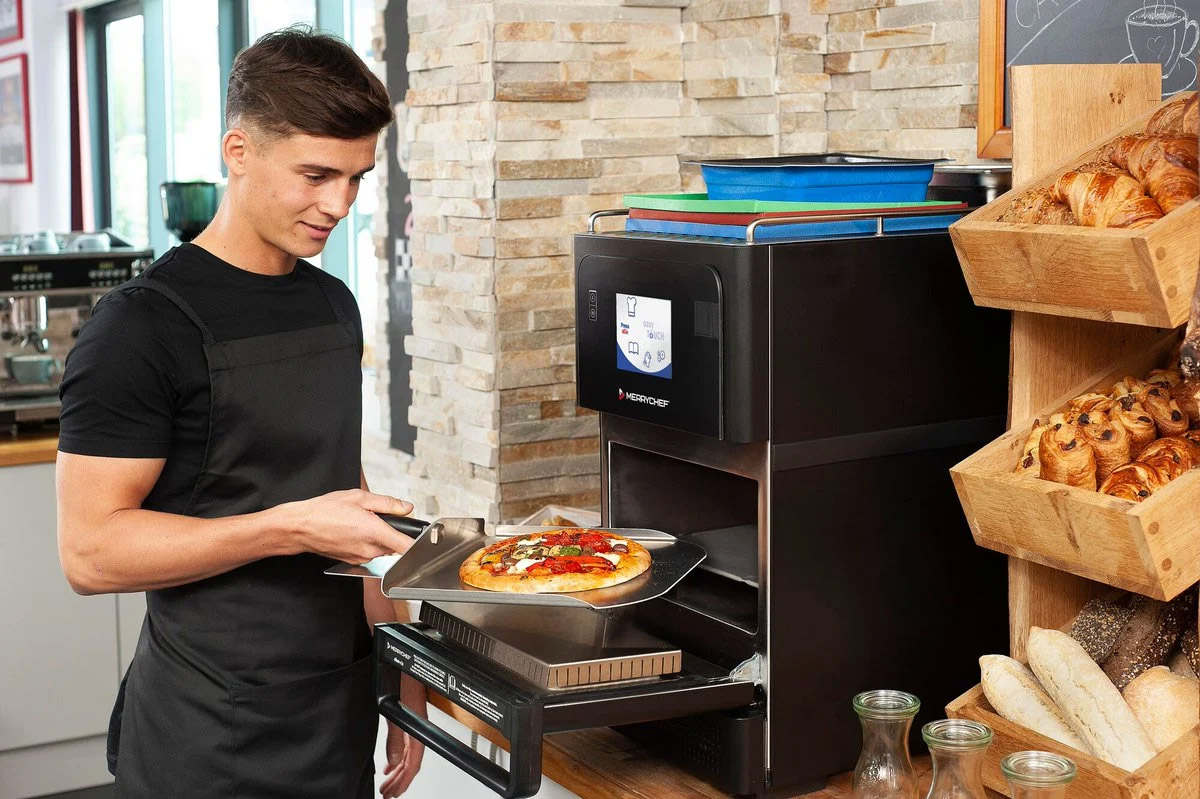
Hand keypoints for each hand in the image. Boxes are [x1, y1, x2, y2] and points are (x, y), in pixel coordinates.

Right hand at [283, 488, 416, 563]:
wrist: (300, 527)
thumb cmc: (324, 511)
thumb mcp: (359, 497)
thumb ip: (387, 503)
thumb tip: (405, 507)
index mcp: (374, 533)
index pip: (407, 547)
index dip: (419, 543)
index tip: (424, 538)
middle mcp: (369, 550)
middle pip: (395, 546)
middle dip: (393, 532)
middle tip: (380, 518)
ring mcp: (361, 558)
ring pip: (382, 549)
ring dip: (379, 537)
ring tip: (361, 522)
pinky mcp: (353, 561)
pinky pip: (369, 552)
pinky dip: (367, 542)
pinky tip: (354, 531)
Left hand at [380, 676, 426, 796]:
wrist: (405, 652)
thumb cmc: (402, 672)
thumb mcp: (395, 708)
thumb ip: (396, 736)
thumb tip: (394, 760)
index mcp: (417, 725)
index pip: (414, 761)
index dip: (404, 780)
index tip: (394, 792)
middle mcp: (417, 723)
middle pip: (412, 760)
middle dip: (400, 779)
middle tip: (388, 792)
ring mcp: (413, 718)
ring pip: (409, 751)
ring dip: (399, 769)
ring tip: (388, 781)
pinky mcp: (408, 710)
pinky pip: (406, 740)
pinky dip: (398, 754)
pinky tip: (391, 759)